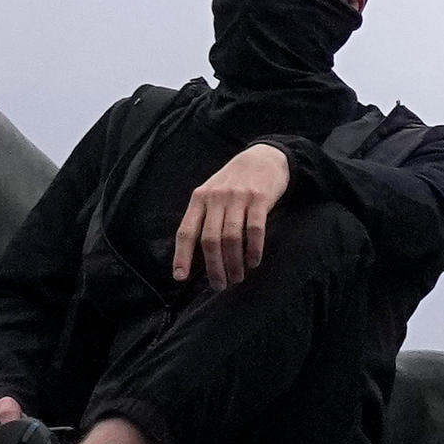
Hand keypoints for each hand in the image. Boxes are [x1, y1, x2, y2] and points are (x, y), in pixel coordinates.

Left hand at [171, 143, 292, 284]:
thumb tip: (198, 254)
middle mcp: (216, 198)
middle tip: (219, 285)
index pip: (186, 231)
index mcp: (199, 199)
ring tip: (237, 277)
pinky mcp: (260, 199)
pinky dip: (254, 249)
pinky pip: (255, 230)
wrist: (263, 157)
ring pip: (231, 238)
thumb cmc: (234, 182)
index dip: (182, 256)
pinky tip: (254, 261)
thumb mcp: (212, 193)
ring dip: (234, 263)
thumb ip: (205, 217)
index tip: (180, 277)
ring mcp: (238, 198)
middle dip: (214, 268)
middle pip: (210, 240)